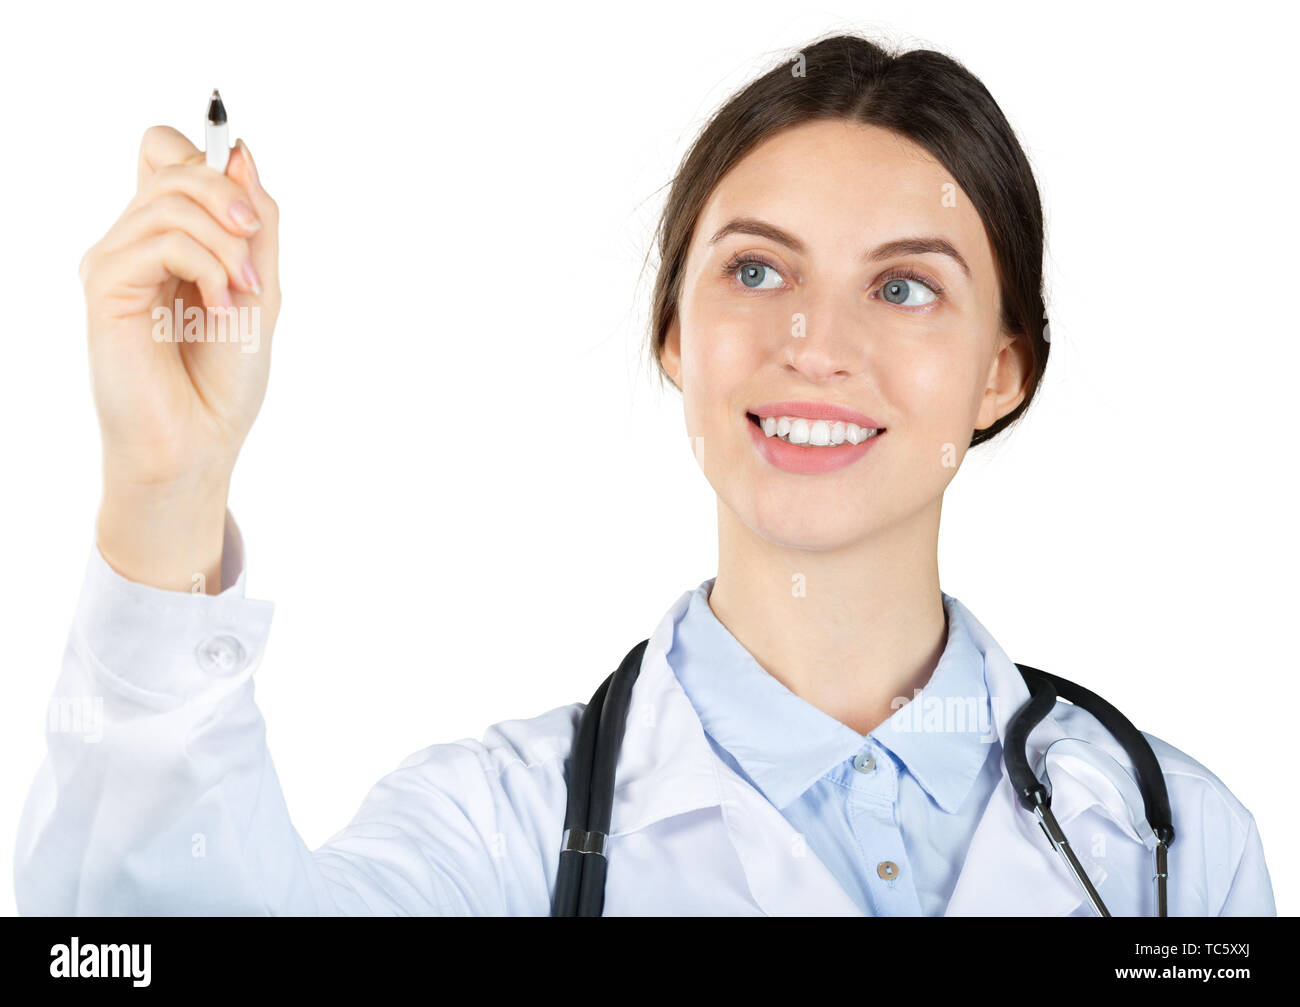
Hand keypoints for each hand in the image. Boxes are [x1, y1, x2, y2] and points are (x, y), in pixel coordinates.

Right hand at [84, 125, 280, 590]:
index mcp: (169, 236)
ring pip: (171, 198)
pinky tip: (219, 307)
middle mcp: (135, 241)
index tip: (250, 216)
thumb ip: (254, 221)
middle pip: (173, 164)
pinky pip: (159, 240)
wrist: (200, 441)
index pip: (166, 150)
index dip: (211, 160)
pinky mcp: (105, 287)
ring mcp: (117, 261)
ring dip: (226, 245)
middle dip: (231, 204)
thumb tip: (239, 152)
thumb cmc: (225, 377)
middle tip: (255, 263)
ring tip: (241, 295)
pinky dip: (206, 267)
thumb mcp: (261, 286)